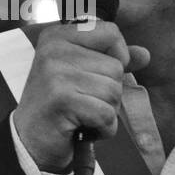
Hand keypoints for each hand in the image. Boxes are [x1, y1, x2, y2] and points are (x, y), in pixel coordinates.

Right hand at [14, 21, 150, 171]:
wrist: (30, 142)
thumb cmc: (59, 107)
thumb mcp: (83, 75)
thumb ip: (112, 61)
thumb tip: (145, 54)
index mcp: (57, 36)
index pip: (111, 32)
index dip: (117, 57)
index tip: (97, 76)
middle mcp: (54, 49)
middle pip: (116, 67)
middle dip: (109, 93)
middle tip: (82, 103)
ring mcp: (55, 73)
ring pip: (114, 91)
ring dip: (106, 112)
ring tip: (82, 115)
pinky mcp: (61, 99)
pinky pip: (106, 114)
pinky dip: (103, 129)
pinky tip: (83, 129)